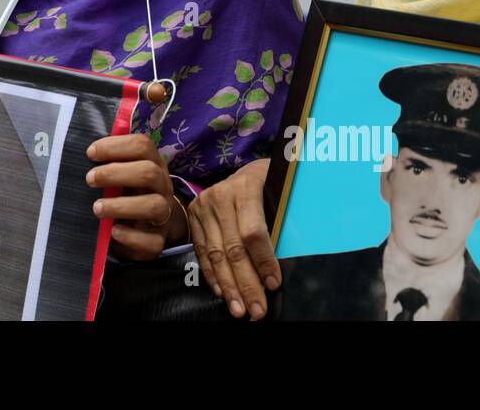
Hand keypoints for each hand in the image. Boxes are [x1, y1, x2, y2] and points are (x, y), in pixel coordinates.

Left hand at [87, 133, 186, 260]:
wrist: (146, 227)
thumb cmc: (126, 192)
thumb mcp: (121, 172)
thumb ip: (109, 159)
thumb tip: (88, 150)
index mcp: (153, 163)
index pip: (142, 145)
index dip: (115, 146)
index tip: (90, 153)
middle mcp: (162, 186)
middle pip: (148, 172)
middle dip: (115, 173)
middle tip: (90, 179)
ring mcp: (163, 214)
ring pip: (154, 205)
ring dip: (121, 205)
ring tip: (97, 208)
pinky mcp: (157, 240)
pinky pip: (152, 241)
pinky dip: (130, 236)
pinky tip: (113, 232)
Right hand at [188, 158, 277, 320]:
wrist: (246, 169)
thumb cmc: (271, 185)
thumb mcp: (281, 194)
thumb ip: (281, 222)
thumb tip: (285, 263)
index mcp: (247, 187)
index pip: (253, 232)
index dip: (263, 261)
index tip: (274, 285)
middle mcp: (221, 195)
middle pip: (233, 248)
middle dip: (246, 284)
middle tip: (256, 310)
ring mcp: (204, 204)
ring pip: (216, 253)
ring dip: (229, 286)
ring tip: (239, 310)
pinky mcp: (194, 214)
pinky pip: (202, 251)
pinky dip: (212, 275)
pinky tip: (223, 293)